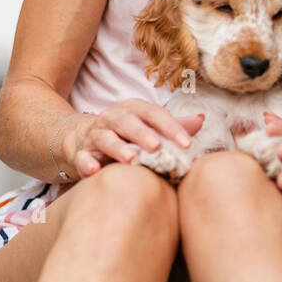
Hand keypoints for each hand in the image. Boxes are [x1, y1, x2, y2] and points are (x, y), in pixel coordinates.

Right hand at [69, 99, 204, 179]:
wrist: (80, 139)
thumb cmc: (124, 135)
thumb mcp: (147, 127)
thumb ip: (172, 126)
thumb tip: (202, 119)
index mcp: (133, 110)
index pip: (154, 113)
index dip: (170, 127)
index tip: (187, 144)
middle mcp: (113, 118)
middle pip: (128, 122)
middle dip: (143, 134)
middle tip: (157, 147)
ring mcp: (94, 135)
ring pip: (105, 138)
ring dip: (118, 148)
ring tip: (131, 160)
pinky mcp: (80, 153)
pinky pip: (82, 157)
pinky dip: (87, 163)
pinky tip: (94, 171)